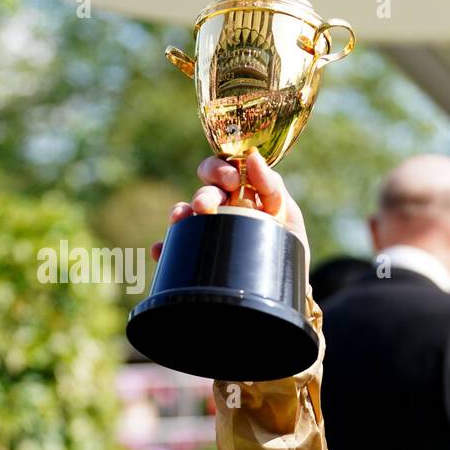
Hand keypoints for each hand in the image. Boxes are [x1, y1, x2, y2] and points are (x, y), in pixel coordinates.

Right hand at [151, 151, 309, 268]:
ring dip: (181, 212)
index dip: (222, 168)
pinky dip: (165, 247)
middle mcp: (223, 207)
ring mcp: (208, 229)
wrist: (284, 291)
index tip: (232, 180)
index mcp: (243, 192)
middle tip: (205, 205)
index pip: (225, 169)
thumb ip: (273, 188)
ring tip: (180, 219)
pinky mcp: (197, 252)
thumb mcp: (289, 216)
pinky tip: (160, 249)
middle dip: (204, 193)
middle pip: (206, 189)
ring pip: (187, 213)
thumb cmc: (288, 247)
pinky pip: (175, 246)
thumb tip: (253, 158)